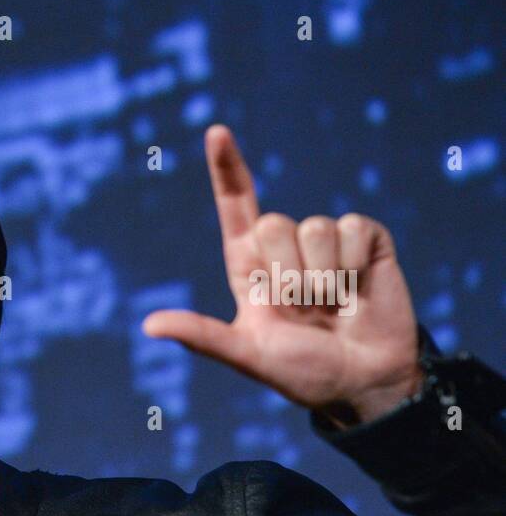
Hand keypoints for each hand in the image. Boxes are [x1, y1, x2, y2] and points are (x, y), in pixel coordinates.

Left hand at [141, 124, 423, 425]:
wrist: (362, 383)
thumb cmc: (302, 372)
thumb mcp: (247, 355)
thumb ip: (202, 336)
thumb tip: (149, 325)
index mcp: (250, 266)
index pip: (235, 207)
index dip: (227, 169)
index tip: (216, 132)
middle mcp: (285, 246)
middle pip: (271, 223)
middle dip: (286, 274)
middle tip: (302, 310)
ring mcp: (326, 239)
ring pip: (313, 227)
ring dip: (322, 277)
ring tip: (332, 305)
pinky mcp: (365, 237)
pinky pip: (350, 228)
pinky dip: (352, 267)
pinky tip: (358, 291)